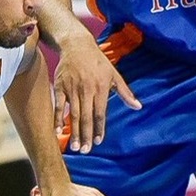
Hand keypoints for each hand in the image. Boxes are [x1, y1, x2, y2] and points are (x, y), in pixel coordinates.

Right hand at [53, 37, 139, 153]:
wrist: (76, 45)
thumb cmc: (98, 61)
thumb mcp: (114, 74)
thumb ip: (125, 92)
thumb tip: (138, 107)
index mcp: (101, 88)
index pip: (100, 113)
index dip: (99, 128)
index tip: (98, 142)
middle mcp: (86, 89)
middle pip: (86, 116)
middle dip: (86, 135)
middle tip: (85, 150)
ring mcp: (71, 88)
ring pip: (73, 114)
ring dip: (73, 131)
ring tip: (75, 147)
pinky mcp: (59, 86)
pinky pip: (58, 106)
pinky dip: (58, 119)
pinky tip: (58, 131)